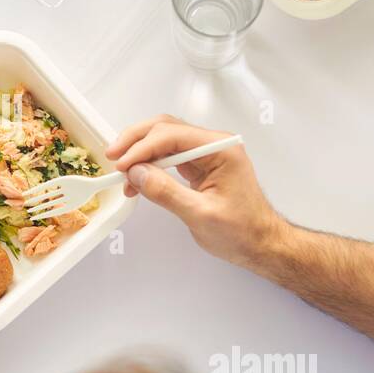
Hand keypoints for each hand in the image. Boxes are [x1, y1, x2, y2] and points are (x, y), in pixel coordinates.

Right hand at [106, 115, 286, 268]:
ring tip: (121, 172)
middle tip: (113, 157)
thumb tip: (137, 173)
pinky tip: (136, 179)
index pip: (173, 136)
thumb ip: (166, 192)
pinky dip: (148, 164)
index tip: (122, 165)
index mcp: (221, 150)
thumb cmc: (242, 232)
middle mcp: (213, 145)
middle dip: (136, 141)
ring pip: (163, 139)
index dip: (143, 148)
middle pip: (165, 129)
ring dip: (139, 152)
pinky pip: (167, 156)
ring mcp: (205, 154)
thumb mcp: (200, 215)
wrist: (260, 244)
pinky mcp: (198, 166)